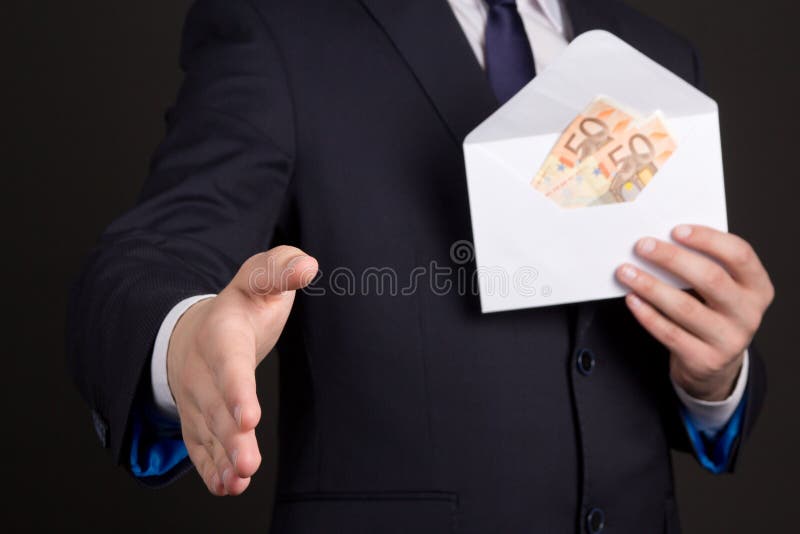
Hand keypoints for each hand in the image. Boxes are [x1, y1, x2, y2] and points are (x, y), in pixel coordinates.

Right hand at [166, 246, 317, 495]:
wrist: (194, 328)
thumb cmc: (241, 304)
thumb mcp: (259, 276)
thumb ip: (280, 269)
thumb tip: (307, 267)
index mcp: (222, 333)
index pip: (229, 363)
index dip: (237, 390)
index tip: (250, 416)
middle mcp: (203, 369)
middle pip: (216, 407)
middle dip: (231, 437)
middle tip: (248, 464)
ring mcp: (197, 397)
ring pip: (208, 431)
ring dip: (222, 458)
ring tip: (239, 480)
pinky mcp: (198, 418)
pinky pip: (200, 446)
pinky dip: (210, 468)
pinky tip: (227, 487)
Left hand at [616, 225, 772, 400]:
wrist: (715, 364)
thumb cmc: (712, 313)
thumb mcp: (722, 290)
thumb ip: (703, 266)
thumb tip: (661, 241)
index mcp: (757, 288)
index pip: (740, 255)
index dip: (708, 240)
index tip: (676, 230)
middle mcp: (748, 314)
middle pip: (710, 278)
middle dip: (671, 258)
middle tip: (642, 246)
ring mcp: (729, 340)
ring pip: (685, 307)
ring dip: (650, 286)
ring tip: (626, 271)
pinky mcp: (705, 360)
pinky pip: (670, 333)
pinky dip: (647, 314)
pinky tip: (632, 299)